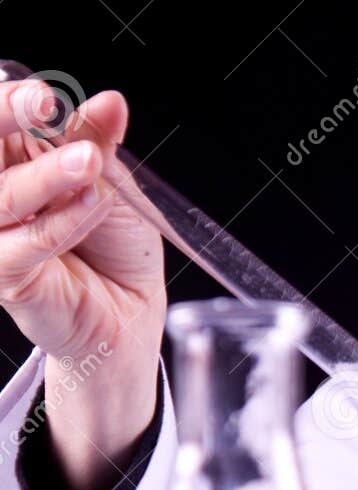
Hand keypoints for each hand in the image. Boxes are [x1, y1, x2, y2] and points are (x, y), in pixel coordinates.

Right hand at [0, 80, 165, 489]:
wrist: (130, 312)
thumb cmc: (114, 247)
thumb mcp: (111, 184)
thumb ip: (98, 144)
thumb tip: (111, 102)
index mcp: (10, 160)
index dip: (9, 102)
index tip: (42, 95)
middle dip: (7, 120)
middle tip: (43, 106)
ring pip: (1, 196)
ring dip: (46, 175)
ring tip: (88, 162)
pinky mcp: (5, 276)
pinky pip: (28, 243)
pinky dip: (63, 221)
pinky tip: (93, 205)